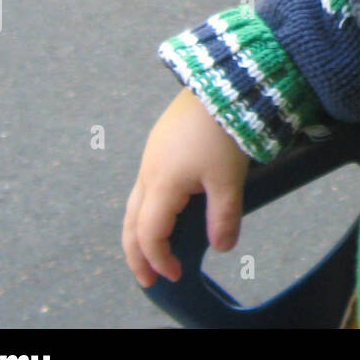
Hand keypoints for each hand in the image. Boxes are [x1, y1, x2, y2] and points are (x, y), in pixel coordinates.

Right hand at [122, 87, 251, 287]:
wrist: (220, 82)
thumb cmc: (222, 129)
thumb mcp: (228, 178)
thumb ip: (223, 216)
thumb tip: (222, 246)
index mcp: (161, 184)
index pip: (149, 235)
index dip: (159, 259)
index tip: (174, 274)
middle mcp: (148, 171)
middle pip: (131, 223)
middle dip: (136, 254)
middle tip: (146, 278)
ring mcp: (152, 155)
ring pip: (135, 203)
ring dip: (139, 230)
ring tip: (151, 249)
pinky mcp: (161, 142)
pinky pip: (145, 184)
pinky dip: (148, 208)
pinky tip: (164, 208)